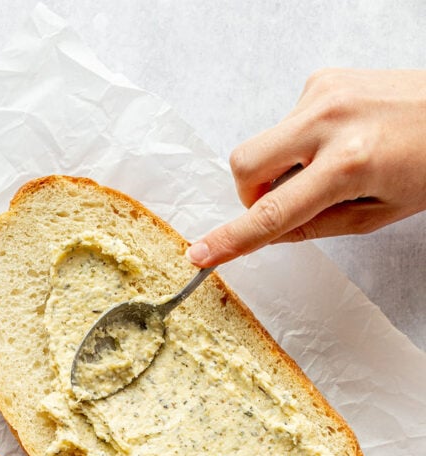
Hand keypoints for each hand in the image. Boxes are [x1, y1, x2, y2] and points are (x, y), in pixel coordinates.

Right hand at [187, 68, 425, 266]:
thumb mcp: (377, 214)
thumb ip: (316, 225)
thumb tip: (270, 230)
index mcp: (349, 164)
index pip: (273, 213)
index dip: (232, 239)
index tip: (201, 254)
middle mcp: (330, 121)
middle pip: (245, 166)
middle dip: (252, 194)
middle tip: (285, 203)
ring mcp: (324, 93)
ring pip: (265, 146)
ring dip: (283, 167)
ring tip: (330, 167)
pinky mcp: (324, 79)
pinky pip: (287, 124)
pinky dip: (301, 143)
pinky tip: (338, 142)